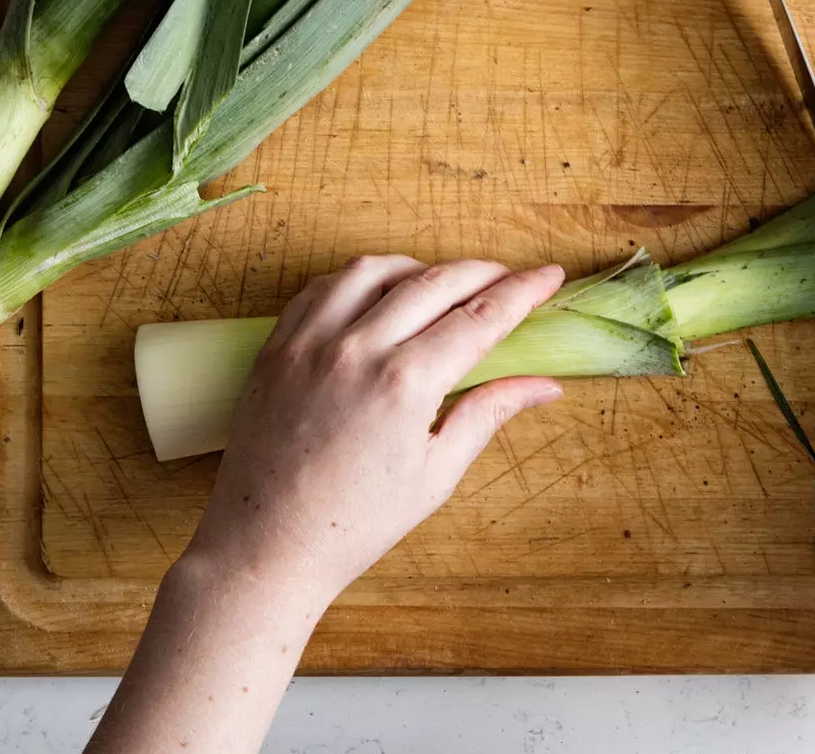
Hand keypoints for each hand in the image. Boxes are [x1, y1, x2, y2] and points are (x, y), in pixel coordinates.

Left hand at [187, 255, 566, 608]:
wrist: (265, 547)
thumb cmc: (355, 523)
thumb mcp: (436, 473)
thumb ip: (489, 414)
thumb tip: (545, 387)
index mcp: (406, 383)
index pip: (481, 316)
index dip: (523, 291)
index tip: (550, 276)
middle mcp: (358, 349)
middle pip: (436, 281)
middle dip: (484, 272)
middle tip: (510, 278)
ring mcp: (311, 342)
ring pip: (376, 270)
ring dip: (420, 267)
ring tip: (445, 284)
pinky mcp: (277, 347)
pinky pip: (323, 287)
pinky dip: (360, 278)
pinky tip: (379, 293)